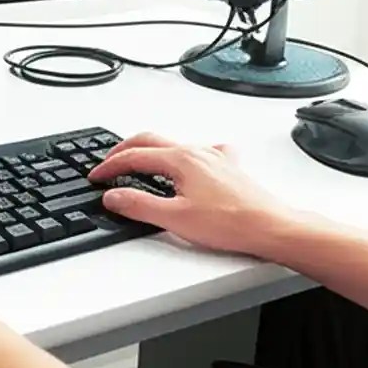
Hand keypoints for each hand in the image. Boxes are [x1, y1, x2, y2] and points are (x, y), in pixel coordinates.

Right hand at [87, 132, 298, 256]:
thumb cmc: (231, 223)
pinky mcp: (227, 167)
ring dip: (149, 151)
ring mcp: (213, 157)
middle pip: (150, 141)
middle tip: (107, 165)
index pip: (134, 156)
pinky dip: (183, 154)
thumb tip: (113, 195)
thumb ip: (139, 205)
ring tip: (136, 163)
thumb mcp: (175, 218)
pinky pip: (201, 150)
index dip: (110, 167)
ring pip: (172, 144)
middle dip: (124, 150)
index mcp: (181, 159)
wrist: (270, 227)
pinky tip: (187, 164)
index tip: (96, 177)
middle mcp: (197, 151)